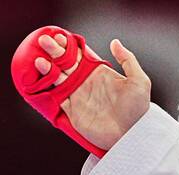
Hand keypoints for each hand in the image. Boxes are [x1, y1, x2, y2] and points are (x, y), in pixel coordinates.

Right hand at [33, 33, 150, 150]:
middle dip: (55, 51)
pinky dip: (47, 87)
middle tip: (44, 41)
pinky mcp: (72, 111)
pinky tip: (42, 77)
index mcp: (98, 72)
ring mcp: (77, 96)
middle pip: (65, 62)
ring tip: (40, 59)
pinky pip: (56, 97)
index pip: (79, 54)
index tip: (60, 36)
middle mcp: (85, 81)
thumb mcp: (139, 81)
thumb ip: (128, 60)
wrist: (131, 135)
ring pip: (58, 77)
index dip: (69, 45)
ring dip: (48, 67)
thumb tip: (114, 42)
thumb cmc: (138, 109)